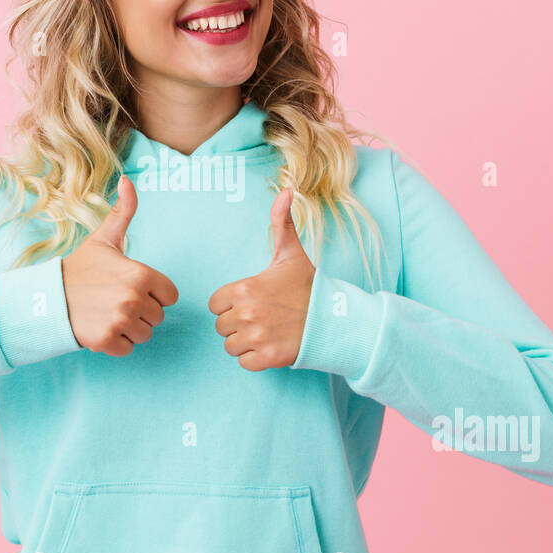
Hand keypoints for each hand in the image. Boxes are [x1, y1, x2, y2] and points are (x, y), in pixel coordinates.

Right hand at [61, 173, 178, 356]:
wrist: (46, 297)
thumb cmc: (80, 269)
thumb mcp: (104, 239)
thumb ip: (123, 211)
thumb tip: (128, 180)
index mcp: (140, 274)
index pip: (169, 296)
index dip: (153, 293)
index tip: (131, 287)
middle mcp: (134, 298)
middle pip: (158, 317)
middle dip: (141, 312)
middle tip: (114, 301)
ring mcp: (121, 321)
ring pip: (145, 334)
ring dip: (129, 328)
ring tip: (107, 314)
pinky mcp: (107, 341)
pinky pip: (128, 349)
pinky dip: (116, 343)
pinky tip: (100, 327)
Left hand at [208, 187, 314, 371]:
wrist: (336, 319)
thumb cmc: (309, 286)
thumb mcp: (291, 253)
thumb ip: (281, 222)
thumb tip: (286, 189)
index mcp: (244, 288)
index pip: (215, 304)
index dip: (230, 304)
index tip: (251, 302)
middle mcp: (246, 313)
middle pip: (221, 326)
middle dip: (237, 324)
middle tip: (262, 318)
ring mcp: (255, 337)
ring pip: (230, 345)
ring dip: (244, 342)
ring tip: (266, 332)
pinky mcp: (266, 358)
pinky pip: (243, 362)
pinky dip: (254, 358)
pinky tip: (270, 346)